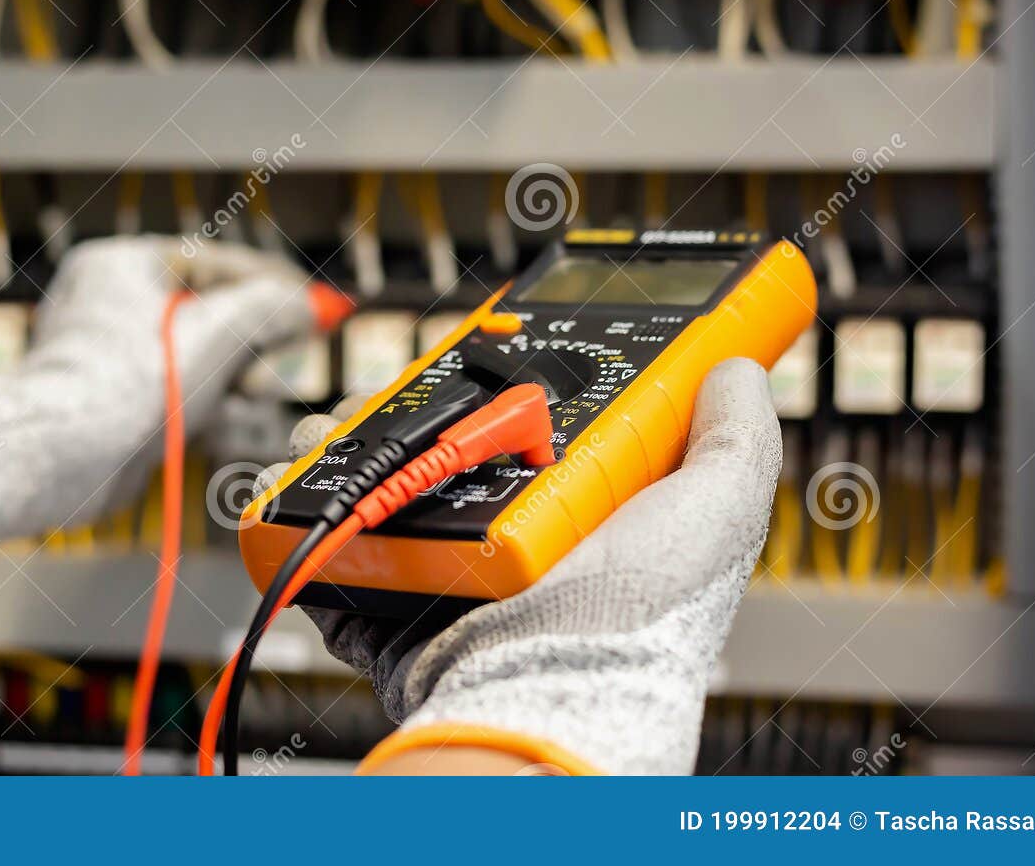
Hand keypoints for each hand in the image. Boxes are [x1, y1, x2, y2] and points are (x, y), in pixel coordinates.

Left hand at [0, 235, 312, 549]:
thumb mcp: (220, 329)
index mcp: (121, 264)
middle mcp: (109, 305)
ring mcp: (110, 358)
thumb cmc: (127, 382)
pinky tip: (220, 424)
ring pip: (197, 361)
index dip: (272, 284)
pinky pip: (176, 397)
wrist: (67, 456)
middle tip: (285, 351)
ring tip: (248, 393)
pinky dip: (205, 410)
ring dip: (233, 381)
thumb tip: (308, 305)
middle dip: (251, 341)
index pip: (216, 263)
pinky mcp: (116, 408)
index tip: (314, 303)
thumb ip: (273, 307)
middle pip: (209, 314)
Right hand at [268, 358, 778, 774]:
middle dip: (400, 404)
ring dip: (341, 449)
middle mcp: (505, 537)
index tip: (478, 349)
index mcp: (574, 510)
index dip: (501, 379)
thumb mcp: (716, 513)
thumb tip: (736, 369)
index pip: (529, 423)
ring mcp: (444, 569)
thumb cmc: (638, 618)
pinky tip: (298, 490)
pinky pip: (334, 547)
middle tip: (391, 391)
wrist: (550, 686)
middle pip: (438, 441)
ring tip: (332, 433)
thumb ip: (735, 438)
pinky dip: (303, 519)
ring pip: (376, 482)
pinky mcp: (392, 600)